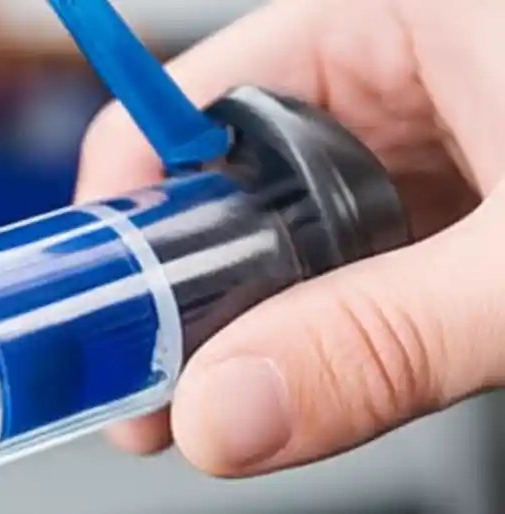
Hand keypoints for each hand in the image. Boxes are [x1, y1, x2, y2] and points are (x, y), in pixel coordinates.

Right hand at [79, 0, 504, 475]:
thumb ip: (382, 338)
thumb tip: (226, 415)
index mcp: (386, 10)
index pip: (183, 107)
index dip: (127, 220)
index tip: (105, 324)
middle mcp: (398, 52)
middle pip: (235, 180)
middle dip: (205, 290)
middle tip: (179, 394)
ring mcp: (441, 114)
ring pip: (306, 223)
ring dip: (284, 311)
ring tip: (263, 391)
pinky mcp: (478, 171)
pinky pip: (379, 242)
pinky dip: (356, 308)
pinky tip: (349, 363)